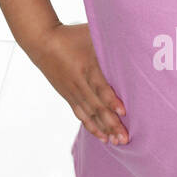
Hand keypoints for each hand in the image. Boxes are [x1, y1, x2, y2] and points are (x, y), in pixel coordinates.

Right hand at [31, 22, 127, 144]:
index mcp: (87, 66)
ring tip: (116, 142)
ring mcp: (72, 91)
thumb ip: (110, 41)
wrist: (42, 41)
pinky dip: (91, 126)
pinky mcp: (68, 96)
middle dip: (112, 123)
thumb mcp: (91, 34)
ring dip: (104, 129)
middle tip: (124, 138)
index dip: (112, 100)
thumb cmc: (72, 35)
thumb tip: (134, 40)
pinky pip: (81, 114)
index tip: (123, 112)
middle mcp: (79, 82)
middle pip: (97, 106)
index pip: (100, 86)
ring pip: (90, 114)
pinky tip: (102, 137)